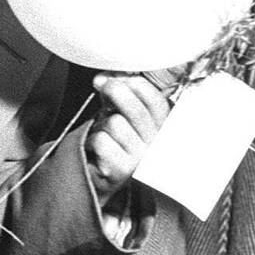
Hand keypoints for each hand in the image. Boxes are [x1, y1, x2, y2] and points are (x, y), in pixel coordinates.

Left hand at [85, 74, 169, 205]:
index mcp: (162, 125)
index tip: (114, 79)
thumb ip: (119, 90)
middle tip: (104, 91)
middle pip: (133, 107)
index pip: (153, 98)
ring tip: (104, 134)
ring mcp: (141, 158)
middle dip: (113, 92)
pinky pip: (101, 141)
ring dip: (101, 125)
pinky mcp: (123, 170)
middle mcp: (156, 143)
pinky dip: (93, 141)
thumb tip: (103, 79)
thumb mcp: (122, 110)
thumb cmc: (115, 139)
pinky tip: (99, 150)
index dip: (131, 82)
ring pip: (114, 124)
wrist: (103, 175)